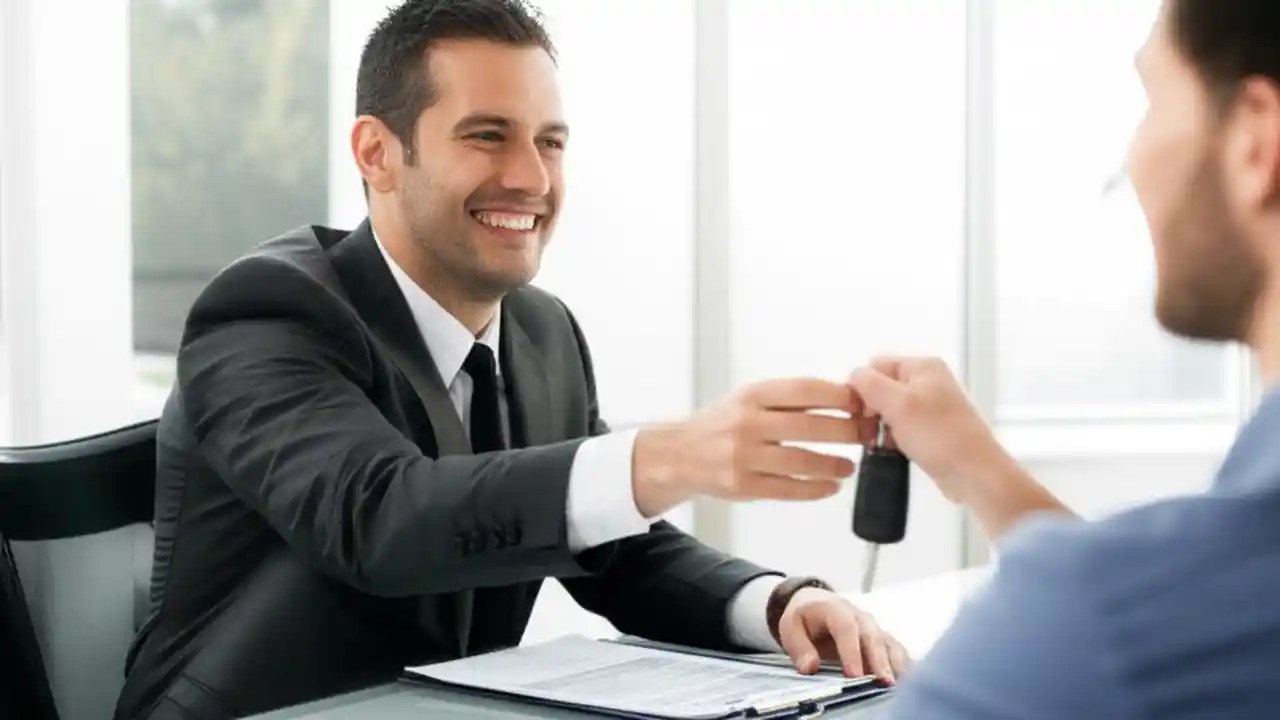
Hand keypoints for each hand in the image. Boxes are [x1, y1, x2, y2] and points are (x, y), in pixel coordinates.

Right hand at [632, 379, 859, 516]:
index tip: (861, 402)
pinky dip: (815, 489)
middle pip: (809, 426)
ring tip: (850, 466)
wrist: (679, 454)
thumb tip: (841, 397)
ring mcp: (744, 456)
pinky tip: (830, 486)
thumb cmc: (721, 425)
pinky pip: (787, 489)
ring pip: (801, 461)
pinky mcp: (743, 485)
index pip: (804, 390)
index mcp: (752, 395)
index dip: (838, 396)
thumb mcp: (748, 399)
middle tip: (867, 434)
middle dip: (846, 431)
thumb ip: (787, 399)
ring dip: (833, 464)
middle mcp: (747, 423)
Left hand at [778, 588, 910, 682]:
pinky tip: (910, 679)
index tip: (854, 675)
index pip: (846, 628)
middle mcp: (859, 616)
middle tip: (883, 682)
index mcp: (835, 609)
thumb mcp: (791, 628)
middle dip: (879, 660)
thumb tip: (809, 667)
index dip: (851, 652)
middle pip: (872, 637)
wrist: (815, 602)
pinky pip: (896, 649)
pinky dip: (905, 663)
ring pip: (889, 643)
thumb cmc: (804, 617)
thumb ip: (800, 648)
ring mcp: (873, 626)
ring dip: (895, 663)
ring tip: (898, 684)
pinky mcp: (882, 638)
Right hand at [848, 357, 1068, 537]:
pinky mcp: (933, 430)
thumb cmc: (938, 435)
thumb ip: (870, 384)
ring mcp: (933, 406)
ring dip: (880, 426)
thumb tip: (854, 375)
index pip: (876, 365)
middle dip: (871, 409)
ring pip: (890, 410)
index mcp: (924, 367)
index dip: (862, 387)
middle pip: (883, 387)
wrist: (976, 474)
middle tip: (868, 431)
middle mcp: (929, 381)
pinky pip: (903, 427)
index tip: (859, 412)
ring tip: (879, 444)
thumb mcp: (898, 404)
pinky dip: (893, 437)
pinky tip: (891, 450)